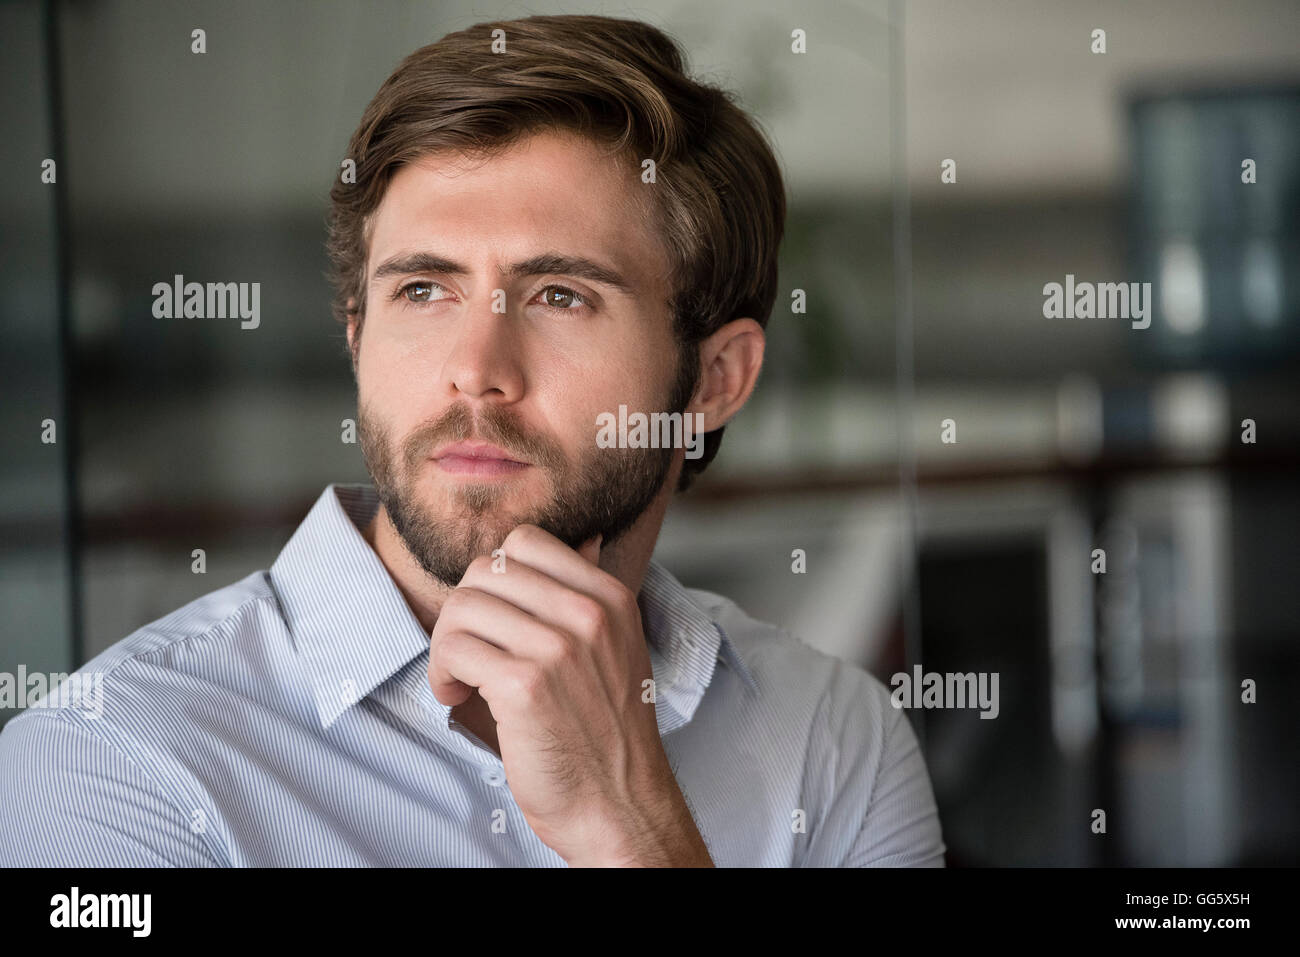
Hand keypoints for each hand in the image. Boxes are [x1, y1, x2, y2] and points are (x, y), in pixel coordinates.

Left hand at [427, 524, 712, 866]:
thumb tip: (585, 540)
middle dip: (464, 611)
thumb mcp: (617, 647)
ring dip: (447, 645)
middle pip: (485, 571)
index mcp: (610, 598)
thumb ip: (590, 596)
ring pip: (462, 607)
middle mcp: (588, 614)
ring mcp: (558, 647)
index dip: (495, 579)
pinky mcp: (525, 686)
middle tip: (470, 652)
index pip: (526, 542)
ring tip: (462, 679)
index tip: (497, 618)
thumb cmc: (606, 732)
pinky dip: (443, 674)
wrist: (620, 802)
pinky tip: (460, 697)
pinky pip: (454, 649)